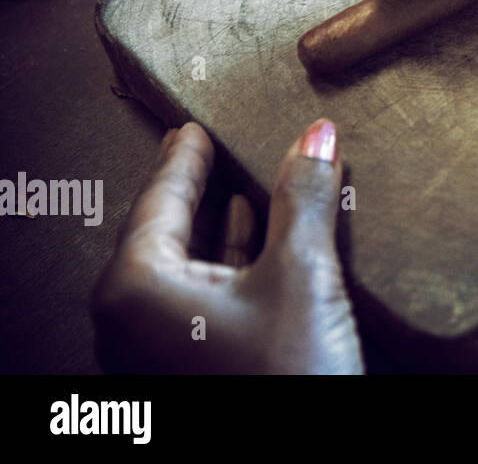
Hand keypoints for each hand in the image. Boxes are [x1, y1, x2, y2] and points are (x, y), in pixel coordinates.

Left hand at [92, 120, 363, 373]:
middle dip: (201, 192)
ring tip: (250, 189)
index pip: (158, 201)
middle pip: (166, 236)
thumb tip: (315, 134)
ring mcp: (157, 357)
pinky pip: (202, 305)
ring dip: (224, 230)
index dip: (183, 159)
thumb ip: (303, 198)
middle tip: (219, 150)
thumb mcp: (302, 275)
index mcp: (136, 289)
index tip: (193, 128)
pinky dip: (232, 270)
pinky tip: (262, 251)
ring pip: (187, 272)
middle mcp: (132, 324)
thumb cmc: (287, 380)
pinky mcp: (191, 375)